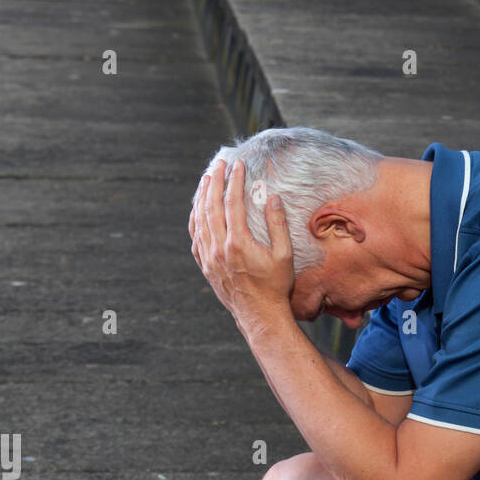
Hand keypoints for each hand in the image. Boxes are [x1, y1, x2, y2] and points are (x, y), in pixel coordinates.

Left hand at [188, 159, 294, 329]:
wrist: (259, 315)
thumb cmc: (275, 287)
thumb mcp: (284, 256)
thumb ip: (278, 225)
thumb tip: (273, 197)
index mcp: (238, 243)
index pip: (232, 203)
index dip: (234, 181)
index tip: (239, 165)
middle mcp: (219, 248)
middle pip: (211, 206)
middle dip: (215, 181)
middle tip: (219, 164)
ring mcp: (209, 258)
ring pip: (199, 219)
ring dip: (202, 196)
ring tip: (207, 179)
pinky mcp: (205, 265)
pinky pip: (195, 236)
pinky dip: (195, 218)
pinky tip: (198, 207)